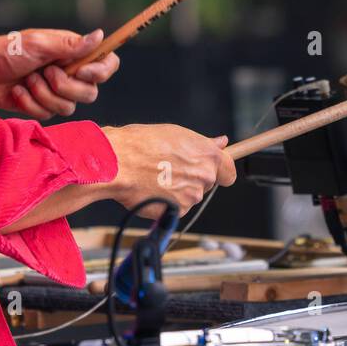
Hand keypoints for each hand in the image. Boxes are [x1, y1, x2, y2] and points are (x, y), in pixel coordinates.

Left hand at [0, 28, 120, 118]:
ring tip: (27, 80)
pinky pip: (47, 115)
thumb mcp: (38, 43)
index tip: (82, 71)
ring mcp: (56, 92)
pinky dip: (30, 103)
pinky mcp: (41, 106)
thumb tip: (100, 36)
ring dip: (43, 94)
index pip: (107, 64)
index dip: (100, 72)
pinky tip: (18, 91)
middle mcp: (70, 73)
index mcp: (73, 54)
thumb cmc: (9, 50)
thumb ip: (70, 44)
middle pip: (90, 93)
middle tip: (45, 72)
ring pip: (68, 107)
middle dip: (65, 87)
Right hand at [99, 124, 236, 217]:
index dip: (221, 171)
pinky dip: (165, 201)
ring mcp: (191, 197)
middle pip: (207, 183)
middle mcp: (204, 177)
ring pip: (189, 196)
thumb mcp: (176, 133)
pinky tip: (151, 188)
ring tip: (156, 175)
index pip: (229, 172)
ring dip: (177, 189)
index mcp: (208, 155)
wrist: (117, 163)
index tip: (214, 170)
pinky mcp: (176, 212)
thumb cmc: (141, 144)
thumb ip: (203, 143)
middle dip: (193, 178)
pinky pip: (175, 208)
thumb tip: (220, 143)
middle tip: (171, 167)